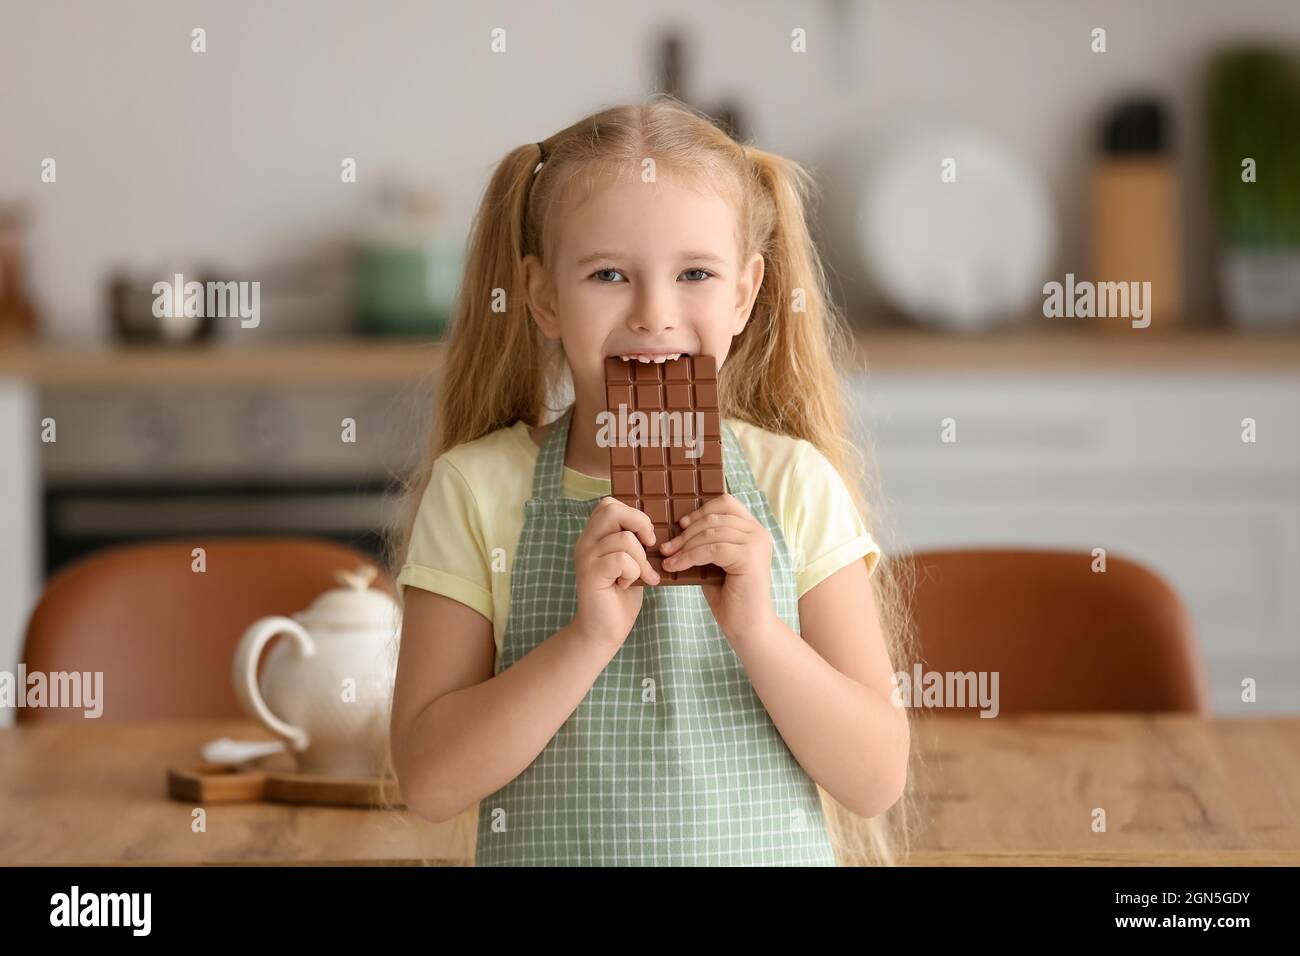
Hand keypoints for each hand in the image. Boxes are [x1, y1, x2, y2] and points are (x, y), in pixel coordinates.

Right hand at [571, 497, 660, 650]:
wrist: (604, 631)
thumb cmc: (621, 596)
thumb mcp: (631, 561)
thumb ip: (633, 541)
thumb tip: (654, 526)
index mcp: (594, 536)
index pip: (609, 504)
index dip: (633, 514)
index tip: (646, 537)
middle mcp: (585, 542)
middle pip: (612, 510)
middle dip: (640, 525)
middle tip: (649, 546)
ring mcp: (586, 557)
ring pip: (625, 539)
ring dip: (641, 559)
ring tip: (640, 576)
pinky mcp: (590, 574)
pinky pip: (622, 559)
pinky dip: (634, 572)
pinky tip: (628, 584)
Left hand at [658, 493, 777, 645]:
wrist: (748, 628)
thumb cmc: (730, 597)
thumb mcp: (715, 562)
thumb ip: (707, 542)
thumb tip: (678, 527)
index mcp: (753, 530)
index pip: (726, 503)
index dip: (700, 510)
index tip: (680, 525)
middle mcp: (759, 533)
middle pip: (715, 517)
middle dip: (686, 532)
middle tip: (666, 548)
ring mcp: (757, 543)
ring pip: (710, 533)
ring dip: (684, 545)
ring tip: (667, 558)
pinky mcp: (750, 557)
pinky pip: (712, 549)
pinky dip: (689, 557)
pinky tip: (675, 567)